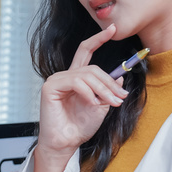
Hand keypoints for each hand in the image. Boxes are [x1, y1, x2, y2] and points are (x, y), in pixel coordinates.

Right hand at [37, 23, 127, 157]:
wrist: (67, 143)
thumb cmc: (80, 127)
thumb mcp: (102, 105)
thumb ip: (108, 89)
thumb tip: (119, 76)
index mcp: (76, 78)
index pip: (86, 51)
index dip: (99, 39)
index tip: (113, 29)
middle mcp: (65, 76)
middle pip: (92, 67)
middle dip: (110, 82)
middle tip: (121, 97)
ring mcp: (56, 80)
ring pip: (87, 75)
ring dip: (103, 90)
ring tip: (111, 103)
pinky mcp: (50, 88)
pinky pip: (76, 82)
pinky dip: (88, 93)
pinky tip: (91, 104)